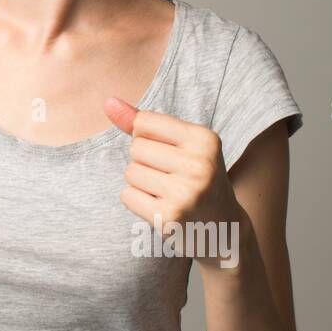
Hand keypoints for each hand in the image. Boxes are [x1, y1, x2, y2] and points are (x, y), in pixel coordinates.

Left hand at [105, 96, 243, 266]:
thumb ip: (143, 122)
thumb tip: (108, 102)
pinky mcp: (168, 217)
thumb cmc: (195, 177)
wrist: (222, 228)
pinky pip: (127, 195)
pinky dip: (136, 200)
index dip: (146, 136)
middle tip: (170, 176)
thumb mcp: (181, 144)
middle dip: (144, 161)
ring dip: (140, 182)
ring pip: (130, 171)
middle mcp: (198, 164)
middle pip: (135, 148)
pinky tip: (160, 206)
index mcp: (204, 139)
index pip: (143, 122)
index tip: (169, 151)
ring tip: (166, 191)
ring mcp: (185, 193)